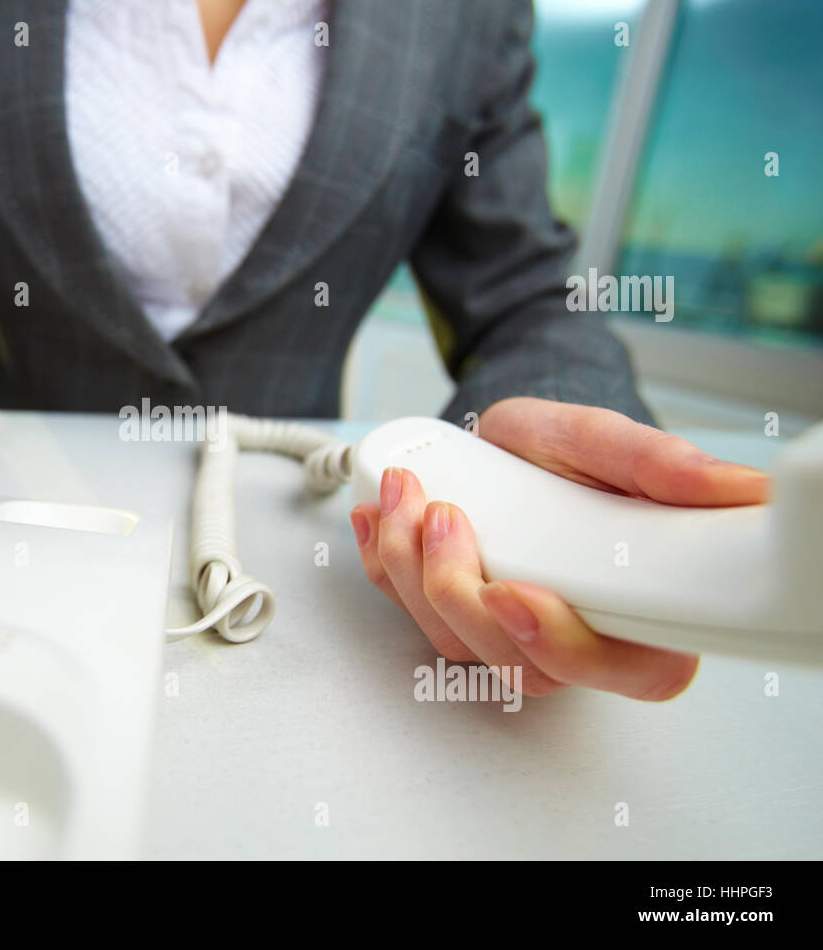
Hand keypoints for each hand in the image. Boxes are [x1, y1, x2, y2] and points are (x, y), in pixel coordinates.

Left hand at [349, 397, 769, 699]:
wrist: (519, 441)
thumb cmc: (571, 452)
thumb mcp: (609, 440)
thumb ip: (658, 464)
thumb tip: (733, 487)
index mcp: (638, 609)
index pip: (624, 669)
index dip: (565, 645)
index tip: (514, 593)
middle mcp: (573, 633)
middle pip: (520, 666)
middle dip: (461, 593)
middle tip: (443, 517)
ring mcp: (508, 630)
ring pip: (456, 643)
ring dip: (413, 572)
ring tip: (405, 495)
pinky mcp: (456, 613)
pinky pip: (411, 615)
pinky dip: (383, 565)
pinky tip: (377, 516)